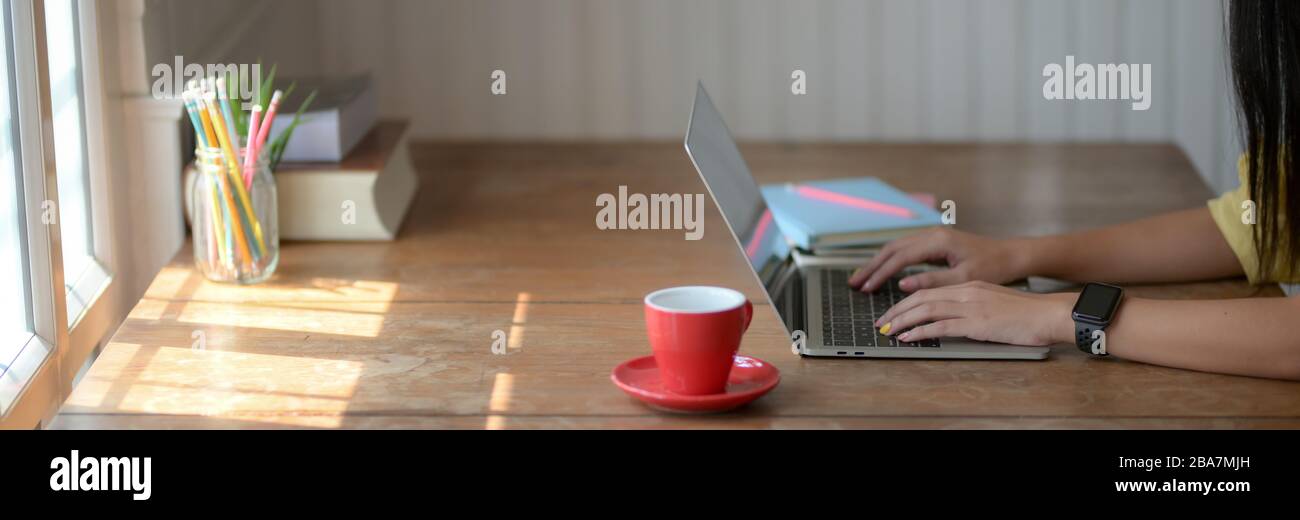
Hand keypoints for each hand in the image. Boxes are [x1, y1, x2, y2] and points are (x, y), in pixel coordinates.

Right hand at [847, 228, 1033, 292]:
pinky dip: (890, 260)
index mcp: (938, 241)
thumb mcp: (963, 279)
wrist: (1011, 255)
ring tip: (862, 278)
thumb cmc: (993, 267)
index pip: (900, 257)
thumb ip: (932, 281)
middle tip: (854, 283)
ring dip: (878, 263)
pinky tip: (882, 271)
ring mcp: (933, 236)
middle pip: (892, 248)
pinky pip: (905, 249)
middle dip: (872, 266)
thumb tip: (902, 284)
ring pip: (896, 247)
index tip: (867, 288)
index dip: (880, 273)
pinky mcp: (935, 242)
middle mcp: (932, 234)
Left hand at [874, 281, 1074, 346]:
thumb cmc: (1027, 313)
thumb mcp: (993, 303)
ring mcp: (972, 306)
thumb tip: (952, 317)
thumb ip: (972, 305)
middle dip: (897, 310)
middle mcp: (967, 292)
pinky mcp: (978, 322)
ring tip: (887, 331)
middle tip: (881, 323)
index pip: (930, 291)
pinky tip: (908, 337)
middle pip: (922, 297)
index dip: (907, 302)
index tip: (893, 313)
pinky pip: (941, 326)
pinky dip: (920, 331)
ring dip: (902, 320)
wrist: (1051, 314)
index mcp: (970, 286)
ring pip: (926, 309)